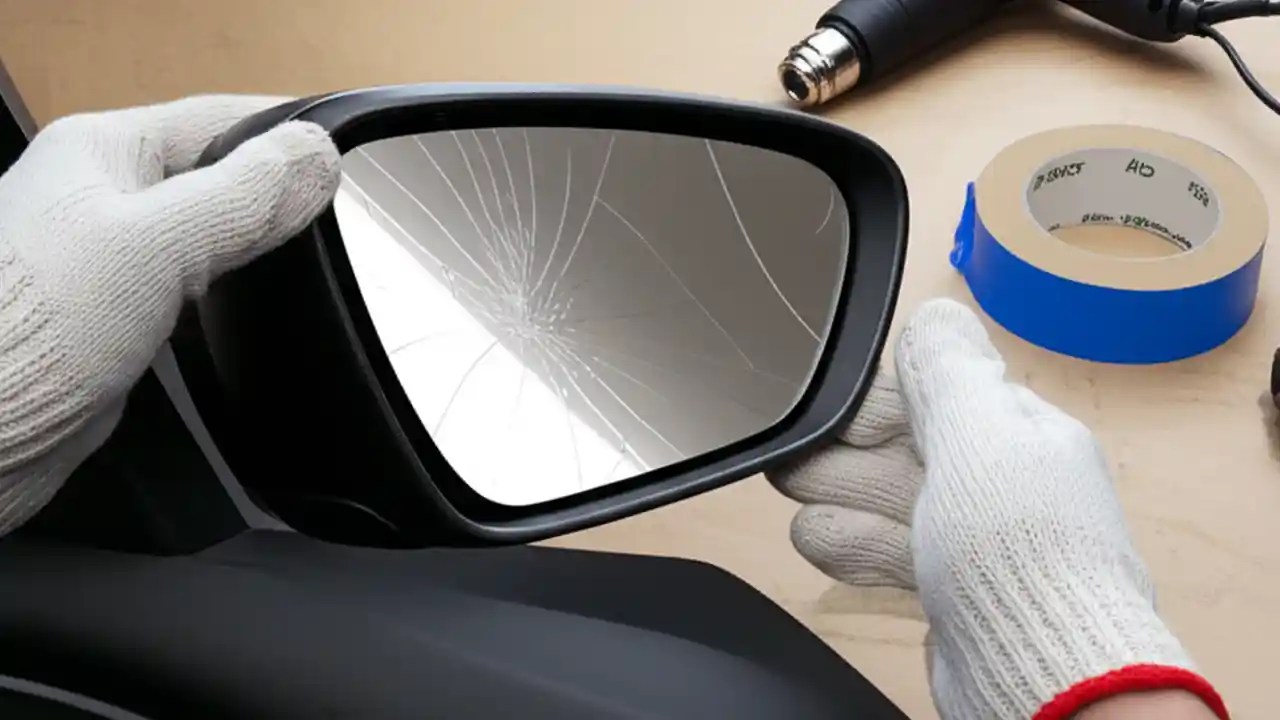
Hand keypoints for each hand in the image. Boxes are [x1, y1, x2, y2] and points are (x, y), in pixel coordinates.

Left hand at [0, 95, 340, 535]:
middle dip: (274, 194)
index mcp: (102, 150)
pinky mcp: (116, 312)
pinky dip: (227, 291)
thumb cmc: (38, 329)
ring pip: (207, 233)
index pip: (216, 119)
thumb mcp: (158, 246)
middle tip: (339, 216)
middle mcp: (102, 193)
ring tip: (306, 261)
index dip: (285, 133)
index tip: (345, 155)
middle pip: (216, 175)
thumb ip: (243, 198)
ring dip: (253, 246)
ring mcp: (108, 254)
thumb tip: (316, 154)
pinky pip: (192, 284)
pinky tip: (251, 309)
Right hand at [769, 299, 1225, 719]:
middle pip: (900, 449)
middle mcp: (997, 481)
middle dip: (844, 450)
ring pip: (886, 501)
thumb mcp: (981, 433)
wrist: (1038, 665)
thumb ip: (948, 371)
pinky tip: (819, 535)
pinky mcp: (946, 590)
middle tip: (792, 457)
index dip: (875, 400)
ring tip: (794, 490)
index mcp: (1016, 432)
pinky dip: (854, 544)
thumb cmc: (1015, 541)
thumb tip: (937, 313)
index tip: (828, 408)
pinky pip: (889, 553)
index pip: (933, 395)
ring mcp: (971, 539)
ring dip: (840, 495)